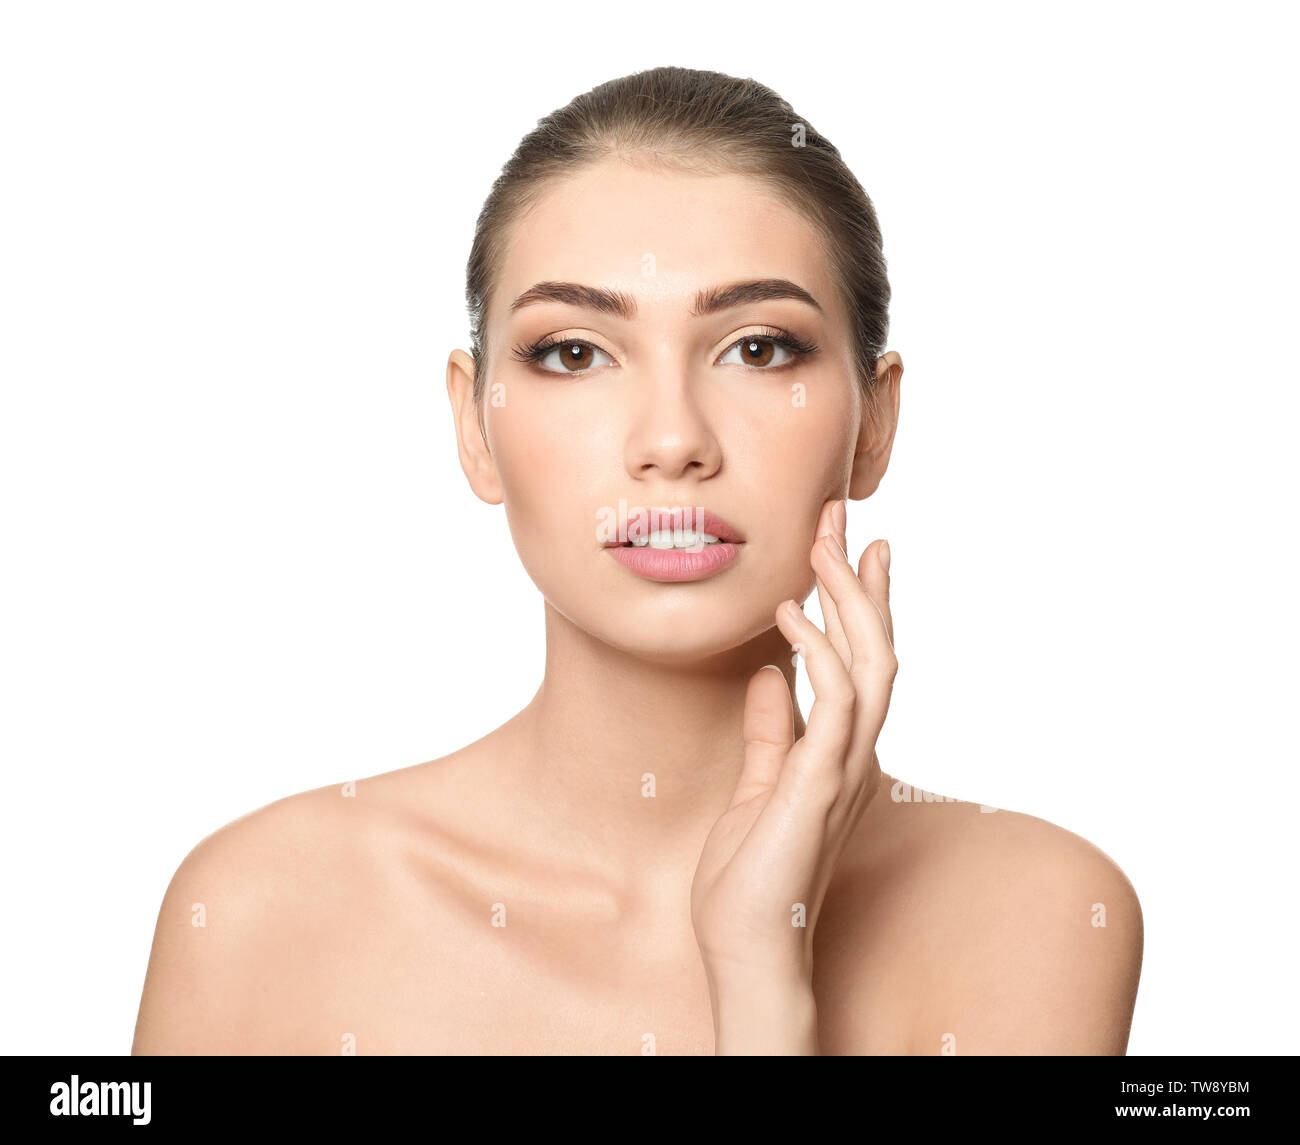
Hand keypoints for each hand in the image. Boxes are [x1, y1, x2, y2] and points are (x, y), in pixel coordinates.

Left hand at [691, 498, 895, 987]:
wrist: (747, 946)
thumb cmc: (751, 877)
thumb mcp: (758, 785)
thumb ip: (771, 732)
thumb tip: (771, 678)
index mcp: (839, 750)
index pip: (861, 660)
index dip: (858, 601)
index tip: (846, 544)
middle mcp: (853, 753)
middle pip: (878, 649)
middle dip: (861, 581)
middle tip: (841, 517)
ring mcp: (844, 769)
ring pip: (871, 667)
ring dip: (848, 601)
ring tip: (820, 544)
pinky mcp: (821, 787)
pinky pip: (832, 707)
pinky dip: (819, 655)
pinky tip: (788, 616)